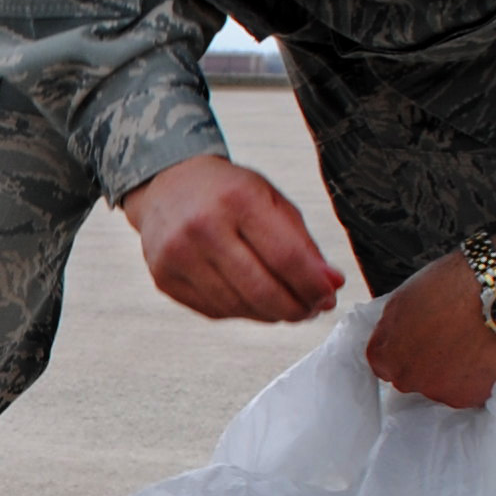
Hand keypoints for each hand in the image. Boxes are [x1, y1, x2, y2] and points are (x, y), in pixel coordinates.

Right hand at [119, 156, 344, 322]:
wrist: (168, 182)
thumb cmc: (225, 191)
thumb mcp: (270, 200)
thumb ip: (303, 244)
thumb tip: (331, 286)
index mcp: (237, 199)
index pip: (286, 257)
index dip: (313, 285)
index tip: (329, 295)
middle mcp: (203, 226)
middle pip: (262, 290)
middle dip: (296, 308)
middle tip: (312, 308)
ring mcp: (178, 255)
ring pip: (239, 306)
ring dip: (271, 314)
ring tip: (287, 306)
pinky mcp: (164, 278)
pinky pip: (216, 310)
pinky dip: (243, 312)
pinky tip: (254, 301)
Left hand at [364, 234, 495, 409]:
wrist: (494, 290)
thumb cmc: (449, 286)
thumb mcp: (402, 299)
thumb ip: (390, 330)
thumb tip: (392, 341)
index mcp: (385, 356)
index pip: (384, 365)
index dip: (403, 351)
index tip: (418, 342)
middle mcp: (407, 379)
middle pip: (413, 378)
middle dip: (426, 363)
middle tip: (447, 340)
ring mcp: (439, 391)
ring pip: (443, 386)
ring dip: (453, 372)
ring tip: (470, 344)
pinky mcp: (470, 396)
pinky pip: (471, 391)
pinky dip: (477, 377)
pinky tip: (484, 354)